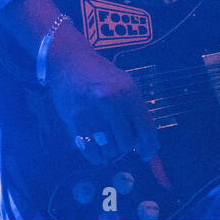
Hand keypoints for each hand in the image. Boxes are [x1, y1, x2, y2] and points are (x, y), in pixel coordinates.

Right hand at [45, 23, 159, 165]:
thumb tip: (147, 142)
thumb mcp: (125, 84)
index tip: (147, 153)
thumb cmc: (101, 73)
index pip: (145, 127)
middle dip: (128, 145)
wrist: (70, 63)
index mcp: (127, 92)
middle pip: (126, 142)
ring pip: (109, 149)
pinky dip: (98, 157)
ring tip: (110, 143)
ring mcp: (91, 113)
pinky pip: (91, 151)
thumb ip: (137, 110)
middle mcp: (110, 103)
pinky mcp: (74, 122)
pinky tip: (100, 153)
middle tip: (124, 141)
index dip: (149, 145)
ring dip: (112, 151)